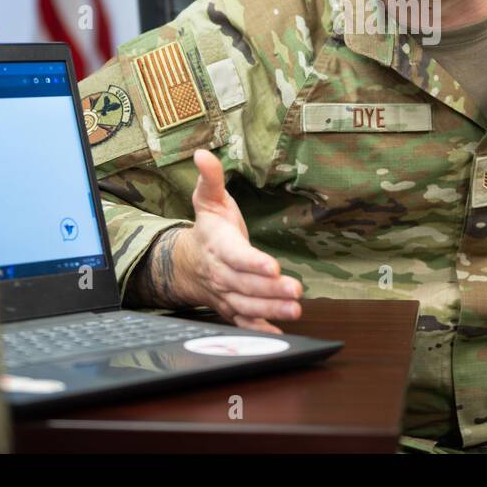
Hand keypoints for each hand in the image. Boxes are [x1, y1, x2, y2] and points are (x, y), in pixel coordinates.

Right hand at [172, 149, 302, 333]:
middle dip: (271, 290)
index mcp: (217, 245)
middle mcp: (220, 272)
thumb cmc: (209, 228)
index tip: (273, 266)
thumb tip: (203, 154)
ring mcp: (225, 293)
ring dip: (271, 310)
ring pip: (247, 305)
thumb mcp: (209, 199)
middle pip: (245, 284)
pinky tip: (279, 333)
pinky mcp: (231, 308)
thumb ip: (211, 178)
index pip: (236, 256)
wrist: (189, 262)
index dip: (254, 263)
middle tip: (297, 292)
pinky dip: (259, 330)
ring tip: (295, 310)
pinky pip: (243, 322)